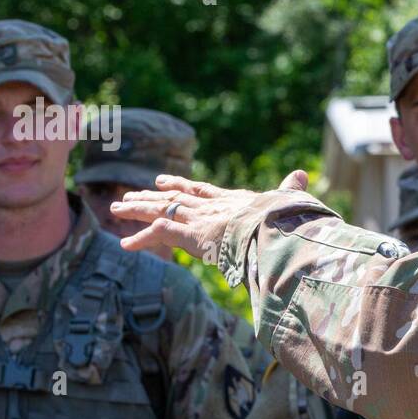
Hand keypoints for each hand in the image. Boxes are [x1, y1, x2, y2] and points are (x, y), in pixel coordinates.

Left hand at [110, 170, 308, 258]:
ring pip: (161, 210)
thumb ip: (291, 190)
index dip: (180, 186)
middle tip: (129, 195)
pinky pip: (160, 235)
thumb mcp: (289, 203)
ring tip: (116, 208)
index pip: (199, 191)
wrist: (275, 228)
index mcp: (232, 201)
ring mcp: (199, 219)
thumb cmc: (286, 220)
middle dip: (150, 196)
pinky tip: (124, 245)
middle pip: (173, 198)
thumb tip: (302, 173)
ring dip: (138, 210)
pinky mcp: (190, 234)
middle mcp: (211, 206)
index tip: (162, 181)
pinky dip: (141, 239)